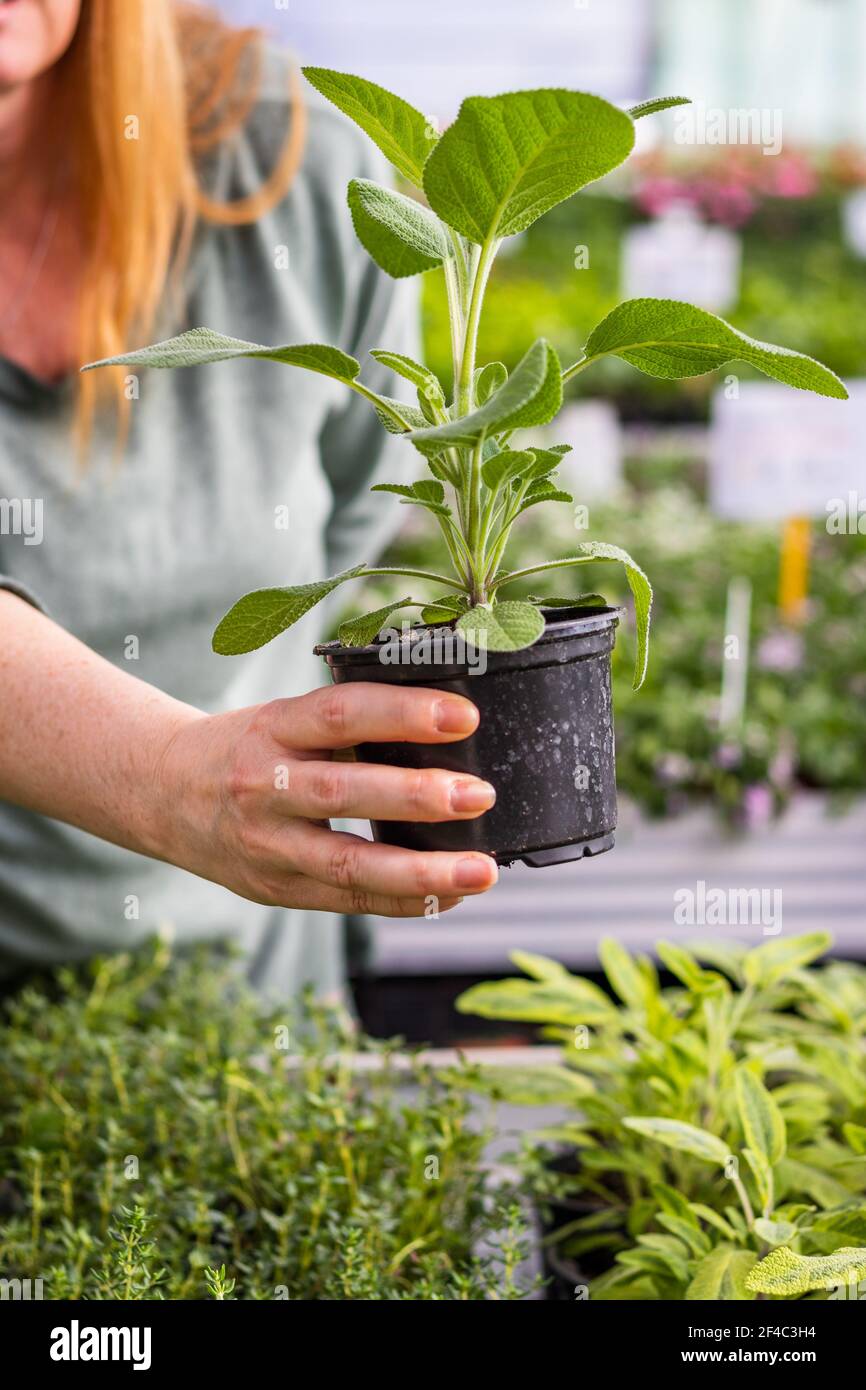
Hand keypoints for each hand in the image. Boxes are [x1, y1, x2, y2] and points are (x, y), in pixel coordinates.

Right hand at [156, 683, 497, 916]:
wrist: (162, 794)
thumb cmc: (248, 749)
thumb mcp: (285, 720)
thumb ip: (349, 728)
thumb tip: (449, 734)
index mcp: (273, 728)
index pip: (341, 714)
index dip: (404, 714)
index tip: (465, 716)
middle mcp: (264, 786)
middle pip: (343, 792)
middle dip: (418, 796)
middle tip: (480, 794)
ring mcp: (267, 845)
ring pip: (349, 864)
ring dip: (422, 870)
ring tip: (481, 870)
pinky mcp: (275, 889)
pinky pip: (348, 901)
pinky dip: (404, 901)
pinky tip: (450, 894)